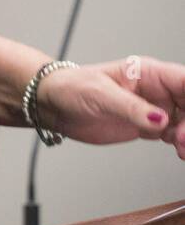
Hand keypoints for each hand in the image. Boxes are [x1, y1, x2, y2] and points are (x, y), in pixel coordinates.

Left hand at [37, 56, 184, 157]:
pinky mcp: (148, 126)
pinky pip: (176, 135)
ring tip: (182, 149)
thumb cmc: (72, 87)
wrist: (53, 105)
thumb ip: (131, 108)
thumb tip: (161, 120)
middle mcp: (156, 90)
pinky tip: (180, 152)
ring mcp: (153, 109)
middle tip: (183, 140)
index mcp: (148, 72)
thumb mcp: (100, 94)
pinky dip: (182, 145)